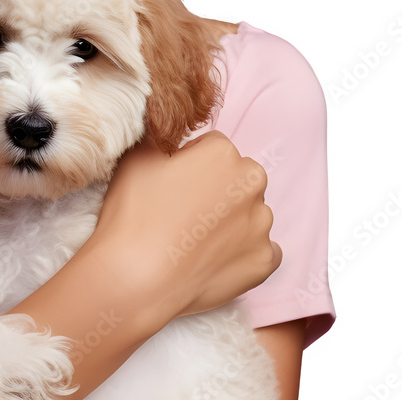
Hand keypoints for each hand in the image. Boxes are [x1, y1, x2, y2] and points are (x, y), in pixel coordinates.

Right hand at [91, 130, 280, 322]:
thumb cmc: (135, 212)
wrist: (138, 278)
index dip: (187, 162)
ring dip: (228, 219)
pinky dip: (240, 251)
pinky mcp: (265, 262)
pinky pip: (259, 248)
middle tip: (182, 209)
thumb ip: (161, 133)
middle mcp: (251, 183)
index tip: (170, 183)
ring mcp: (262, 225)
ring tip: (192, 237)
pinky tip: (211, 257)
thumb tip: (167, 123)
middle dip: (216, 187)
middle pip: (236, 177)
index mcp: (223, 152)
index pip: (211, 146)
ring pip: (248, 212)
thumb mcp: (137, 155)